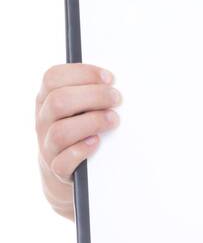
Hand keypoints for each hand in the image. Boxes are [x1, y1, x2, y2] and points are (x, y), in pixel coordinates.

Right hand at [35, 63, 122, 218]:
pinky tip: (98, 142)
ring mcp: (47, 146)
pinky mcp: (57, 169)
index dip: (82, 73)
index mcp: (46, 98)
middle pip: (58, 101)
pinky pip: (63, 161)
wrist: (67, 168)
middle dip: (93, 96)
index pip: (53, 77)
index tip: (109, 78)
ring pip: (60, 132)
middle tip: (117, 99)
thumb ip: (90, 92)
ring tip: (114, 120)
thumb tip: (118, 83)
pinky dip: (82, 150)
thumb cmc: (80, 128)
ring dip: (92, 122)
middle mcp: (44, 120)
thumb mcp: (79, 106)